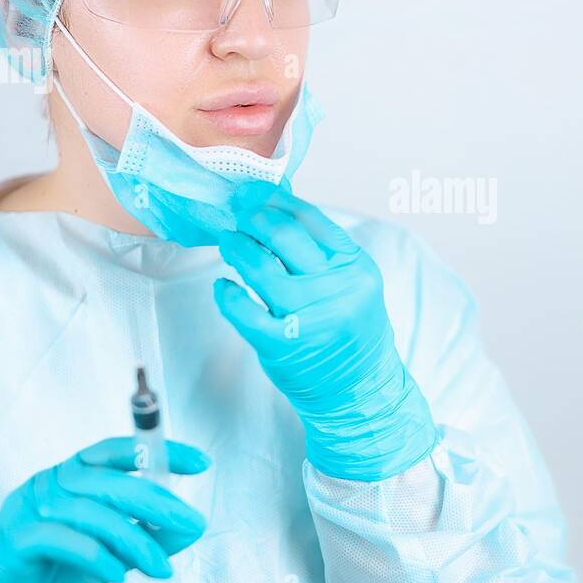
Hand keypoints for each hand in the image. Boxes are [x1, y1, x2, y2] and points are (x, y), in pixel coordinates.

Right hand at [0, 437, 209, 582]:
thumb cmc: (53, 579)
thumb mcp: (111, 556)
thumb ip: (147, 537)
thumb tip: (193, 525)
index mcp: (68, 478)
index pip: (114, 451)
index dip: (156, 451)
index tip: (200, 462)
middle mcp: (45, 485)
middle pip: (105, 480)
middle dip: (155, 501)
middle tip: (191, 523)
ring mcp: (24, 511)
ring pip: (88, 512)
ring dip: (133, 542)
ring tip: (160, 569)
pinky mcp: (12, 542)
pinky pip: (60, 540)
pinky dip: (95, 556)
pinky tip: (118, 576)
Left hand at [212, 182, 437, 480]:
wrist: (359, 388)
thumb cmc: (350, 330)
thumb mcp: (352, 283)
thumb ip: (321, 250)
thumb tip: (276, 206)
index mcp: (354, 266)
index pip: (311, 219)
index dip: (275, 200)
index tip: (252, 193)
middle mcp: (335, 288)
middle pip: (283, 235)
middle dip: (252, 217)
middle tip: (236, 213)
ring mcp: (308, 316)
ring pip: (260, 267)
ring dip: (236, 248)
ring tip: (228, 242)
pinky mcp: (282, 343)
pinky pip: (242, 310)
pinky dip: (226, 294)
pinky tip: (223, 286)